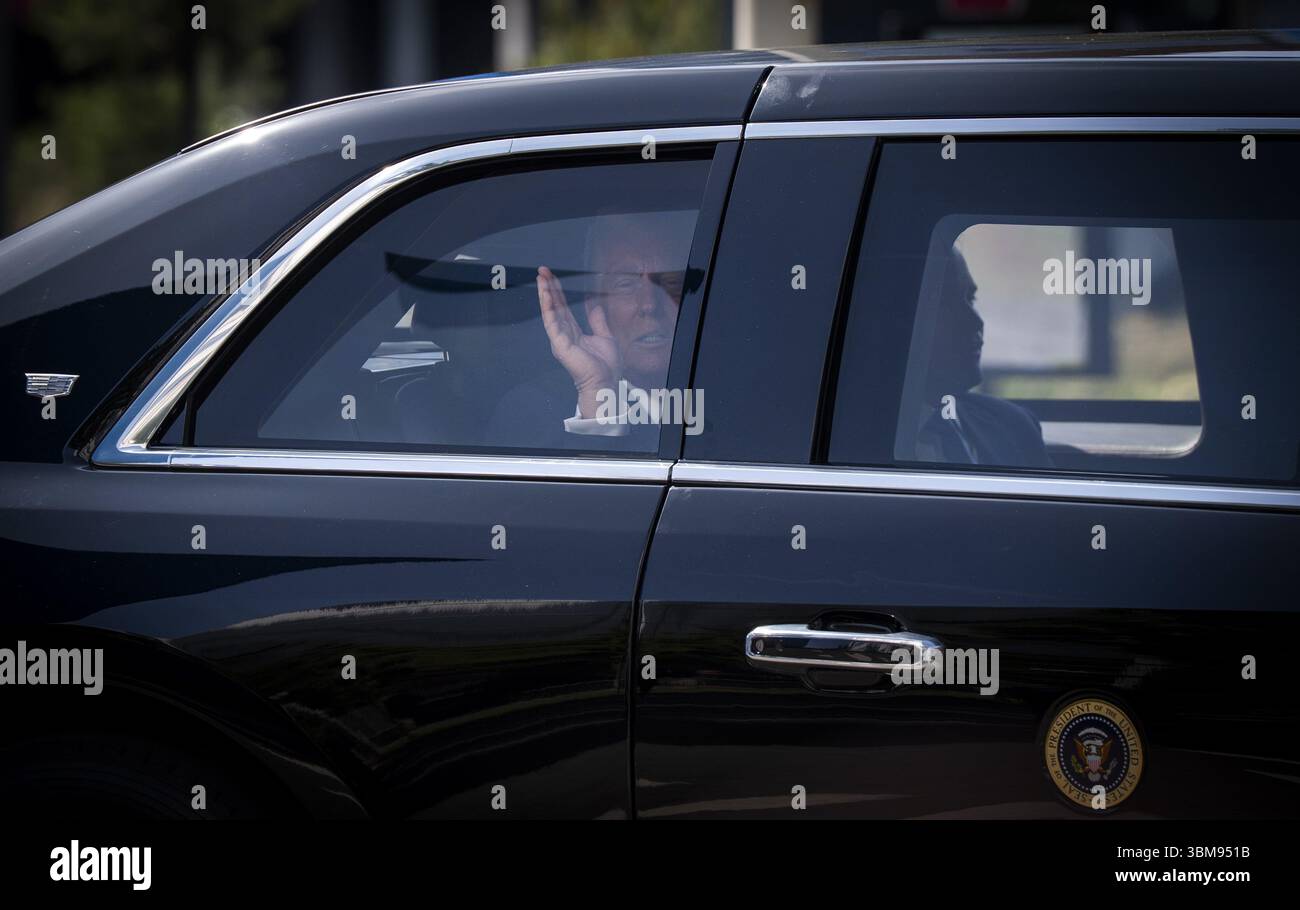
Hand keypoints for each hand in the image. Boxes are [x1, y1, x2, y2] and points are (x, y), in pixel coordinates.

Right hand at [536, 266, 619, 417]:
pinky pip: (551, 322)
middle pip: (554, 306)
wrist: (606, 382)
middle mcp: (564, 334)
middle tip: (542, 270)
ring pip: (550, 311)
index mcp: (574, 332)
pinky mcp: (560, 344)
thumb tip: (595, 306)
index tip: (552, 277)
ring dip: (545, 293)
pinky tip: (545, 293)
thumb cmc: (606, 366)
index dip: (558, 292)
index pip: (563, 308)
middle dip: (548, 287)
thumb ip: (598, 321)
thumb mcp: (605, 336)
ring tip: (540, 277)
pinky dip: (547, 306)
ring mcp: (560, 339)